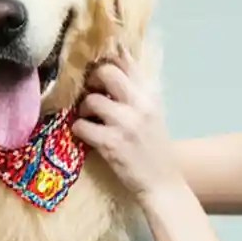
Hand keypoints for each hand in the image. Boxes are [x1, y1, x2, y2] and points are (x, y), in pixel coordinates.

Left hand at [72, 46, 181, 203]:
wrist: (162, 183)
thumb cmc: (154, 147)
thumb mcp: (152, 112)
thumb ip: (135, 90)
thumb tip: (115, 61)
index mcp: (150, 94)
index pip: (127, 60)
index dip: (106, 58)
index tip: (96, 65)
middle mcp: (140, 104)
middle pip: (106, 72)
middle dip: (91, 80)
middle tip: (89, 92)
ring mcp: (126, 124)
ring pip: (91, 100)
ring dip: (83, 109)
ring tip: (88, 118)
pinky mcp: (111, 144)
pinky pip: (81, 126)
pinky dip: (79, 129)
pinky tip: (86, 135)